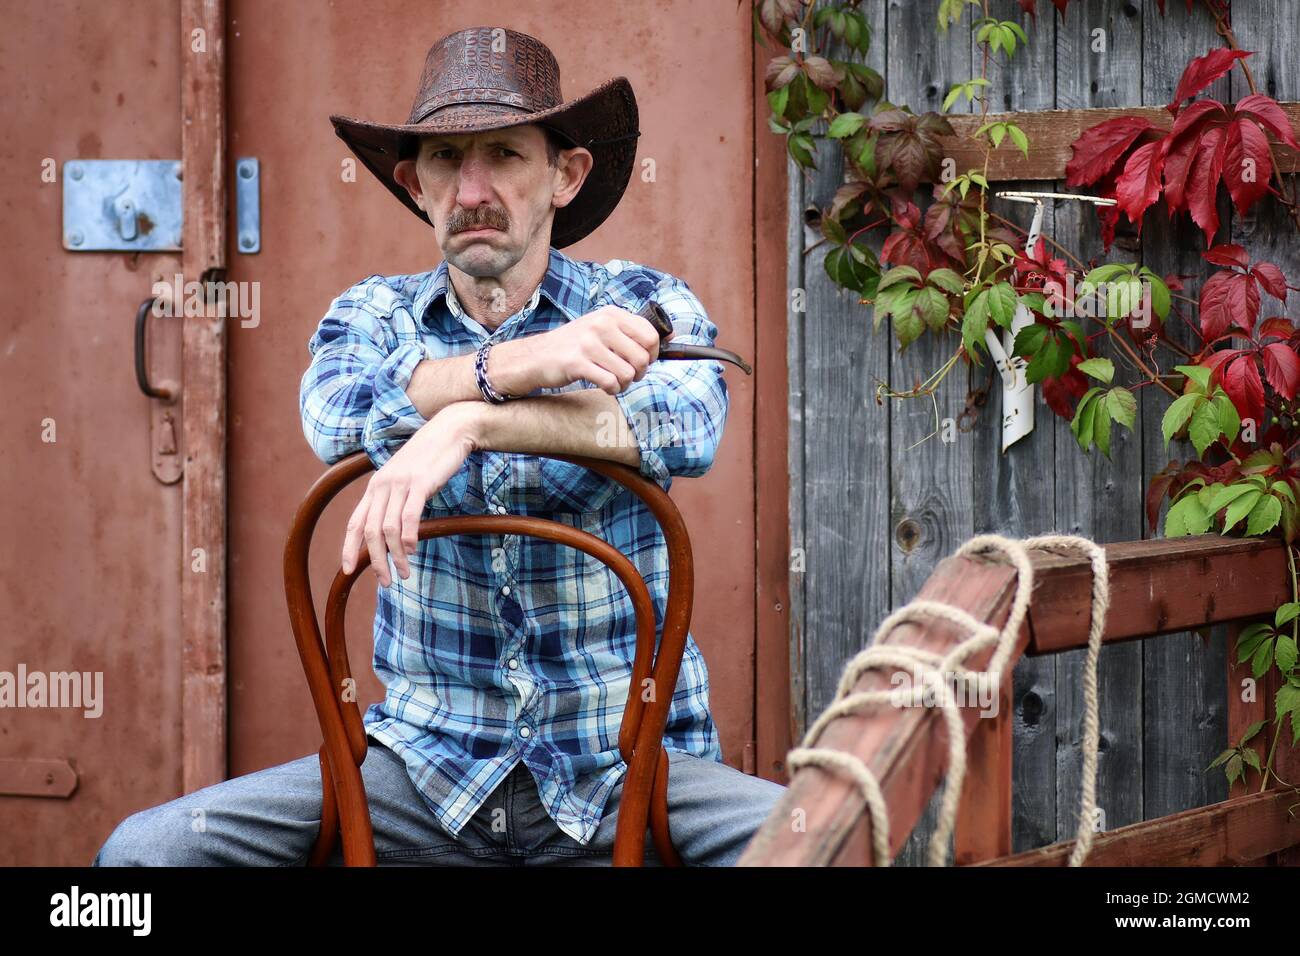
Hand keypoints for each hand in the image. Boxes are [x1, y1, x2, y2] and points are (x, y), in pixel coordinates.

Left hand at [340, 403, 479, 586]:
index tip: (348, 571)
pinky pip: (409, 515)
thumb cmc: (429, 458)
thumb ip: (395, 501)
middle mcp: (382, 485)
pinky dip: (409, 536)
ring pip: (389, 528)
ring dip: (396, 556)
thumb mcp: (405, 479)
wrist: (450, 432)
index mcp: (375, 487)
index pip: (355, 523)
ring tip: (405, 573)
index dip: (349, 548)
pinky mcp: (420, 483)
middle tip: (386, 582)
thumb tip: (392, 531)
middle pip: (371, 532)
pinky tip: (413, 549)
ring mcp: (401, 484)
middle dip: (376, 561)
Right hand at [522, 305, 662, 393]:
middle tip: (627, 376)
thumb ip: (629, 332)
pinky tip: (605, 387)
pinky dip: (612, 390)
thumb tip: (670, 338)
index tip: (643, 362)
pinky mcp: (577, 362)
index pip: (650, 335)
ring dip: (624, 384)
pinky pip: (610, 383)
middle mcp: (601, 324)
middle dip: (639, 373)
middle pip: (642, 357)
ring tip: (614, 382)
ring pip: (627, 373)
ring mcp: (588, 343)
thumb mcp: (600, 328)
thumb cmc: (573, 345)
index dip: (652, 354)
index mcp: (611, 314)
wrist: (536, 356)